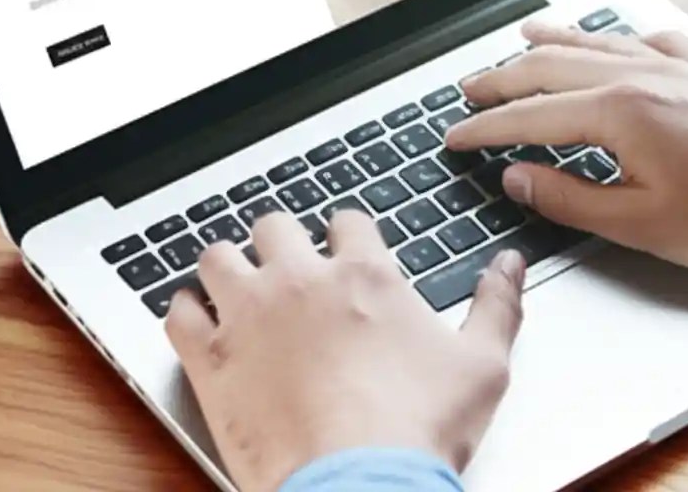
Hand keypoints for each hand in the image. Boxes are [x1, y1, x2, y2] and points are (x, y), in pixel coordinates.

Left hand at [165, 212, 526, 491]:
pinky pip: (178, 312)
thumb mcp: (483, 364)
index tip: (347, 253)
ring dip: (228, 265)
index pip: (347, 222)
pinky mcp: (212, 359)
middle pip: (276, 226)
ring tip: (238, 284)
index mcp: (366, 276)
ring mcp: (250, 316)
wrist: (359, 484)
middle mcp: (303, 282)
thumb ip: (499, 305)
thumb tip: (510, 265)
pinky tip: (198, 321)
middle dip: (283, 241)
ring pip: (219, 256)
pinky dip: (185, 311)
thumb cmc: (418, 429)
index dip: (347, 235)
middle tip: (291, 267)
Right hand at [446, 22, 687, 277]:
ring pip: (594, 42)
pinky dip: (610, 35)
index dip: (485, 128)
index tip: (453, 136)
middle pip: (552, 66)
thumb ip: (569, 197)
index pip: (531, 115)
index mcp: (621, 111)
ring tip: (518, 40)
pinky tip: (606, 38)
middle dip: (503, 78)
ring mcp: (675, 65)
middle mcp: (642, 74)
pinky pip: (642, 38)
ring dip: (549, 44)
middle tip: (469, 91)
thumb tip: (517, 176)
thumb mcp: (639, 224)